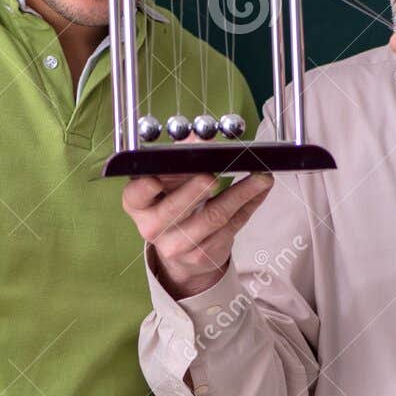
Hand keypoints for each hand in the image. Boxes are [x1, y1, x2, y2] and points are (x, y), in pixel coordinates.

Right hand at [122, 169, 274, 298]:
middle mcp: (153, 227)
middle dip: (194, 190)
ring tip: (259, 177)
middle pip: (174, 209)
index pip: (136, 195)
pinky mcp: (203, 255)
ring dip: (240, 194)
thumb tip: (200, 141)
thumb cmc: (173, 203)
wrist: (180, 250)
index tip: (155, 179)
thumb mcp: (169, 180)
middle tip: (211, 176)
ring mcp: (178, 245)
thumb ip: (181, 158)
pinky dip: (249, 205)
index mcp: (138, 204)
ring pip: (212, 217)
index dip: (144, 188)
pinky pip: (231, 227)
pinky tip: (260, 190)